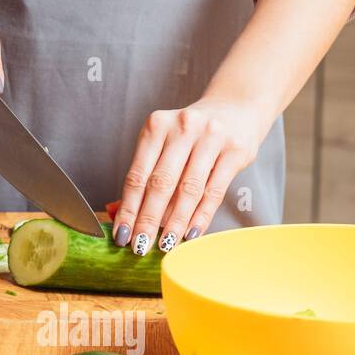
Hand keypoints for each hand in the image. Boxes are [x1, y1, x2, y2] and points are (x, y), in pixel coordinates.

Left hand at [112, 98, 274, 254]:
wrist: (236, 107)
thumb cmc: (192, 134)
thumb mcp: (164, 143)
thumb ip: (145, 175)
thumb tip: (117, 212)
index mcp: (156, 126)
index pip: (137, 175)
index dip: (128, 208)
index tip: (121, 234)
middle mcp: (182, 128)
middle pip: (160, 183)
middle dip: (148, 219)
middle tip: (140, 246)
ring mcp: (210, 137)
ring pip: (188, 189)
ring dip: (175, 222)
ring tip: (165, 245)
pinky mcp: (235, 149)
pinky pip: (214, 190)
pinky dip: (201, 215)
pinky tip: (191, 234)